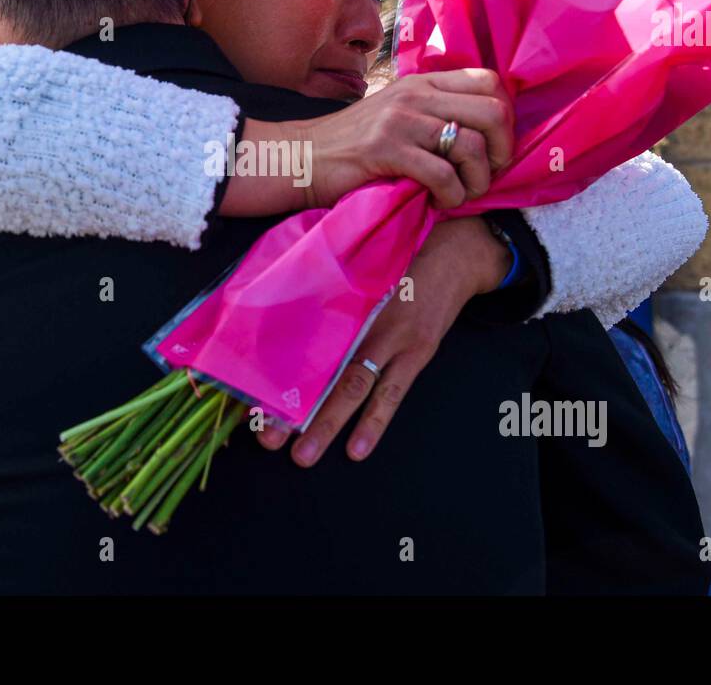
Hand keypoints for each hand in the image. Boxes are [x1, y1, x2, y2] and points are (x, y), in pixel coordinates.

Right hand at [223, 69, 512, 215]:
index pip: (488, 82)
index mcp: (422, 82)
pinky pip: (442, 174)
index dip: (503, 119)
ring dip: (476, 180)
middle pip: (492, 112)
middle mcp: (416, 95)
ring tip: (461, 194)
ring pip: (470, 146)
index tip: (491, 149)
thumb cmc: (352, 144)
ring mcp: (400, 120)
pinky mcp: (386, 150)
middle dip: (500, 151)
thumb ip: (432, 111)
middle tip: (484, 174)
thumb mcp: (396, 113)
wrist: (302, 156)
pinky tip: (439, 202)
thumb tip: (480, 132)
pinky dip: (451, 196)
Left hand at [256, 215, 510, 464]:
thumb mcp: (364, 274)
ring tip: (304, 455)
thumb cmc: (403, 263)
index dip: (278, 371)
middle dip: (293, 407)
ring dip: (327, 424)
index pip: (303, 344)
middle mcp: (364, 321)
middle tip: (266, 439)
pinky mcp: (418, 352)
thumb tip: (295, 329)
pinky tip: (358, 450)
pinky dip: (374, 422)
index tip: (252, 398)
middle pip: (320, 369)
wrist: (458, 256)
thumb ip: (334, 300)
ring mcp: (394, 339)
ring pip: (354, 388)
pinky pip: (392, 392)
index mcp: (344, 302)